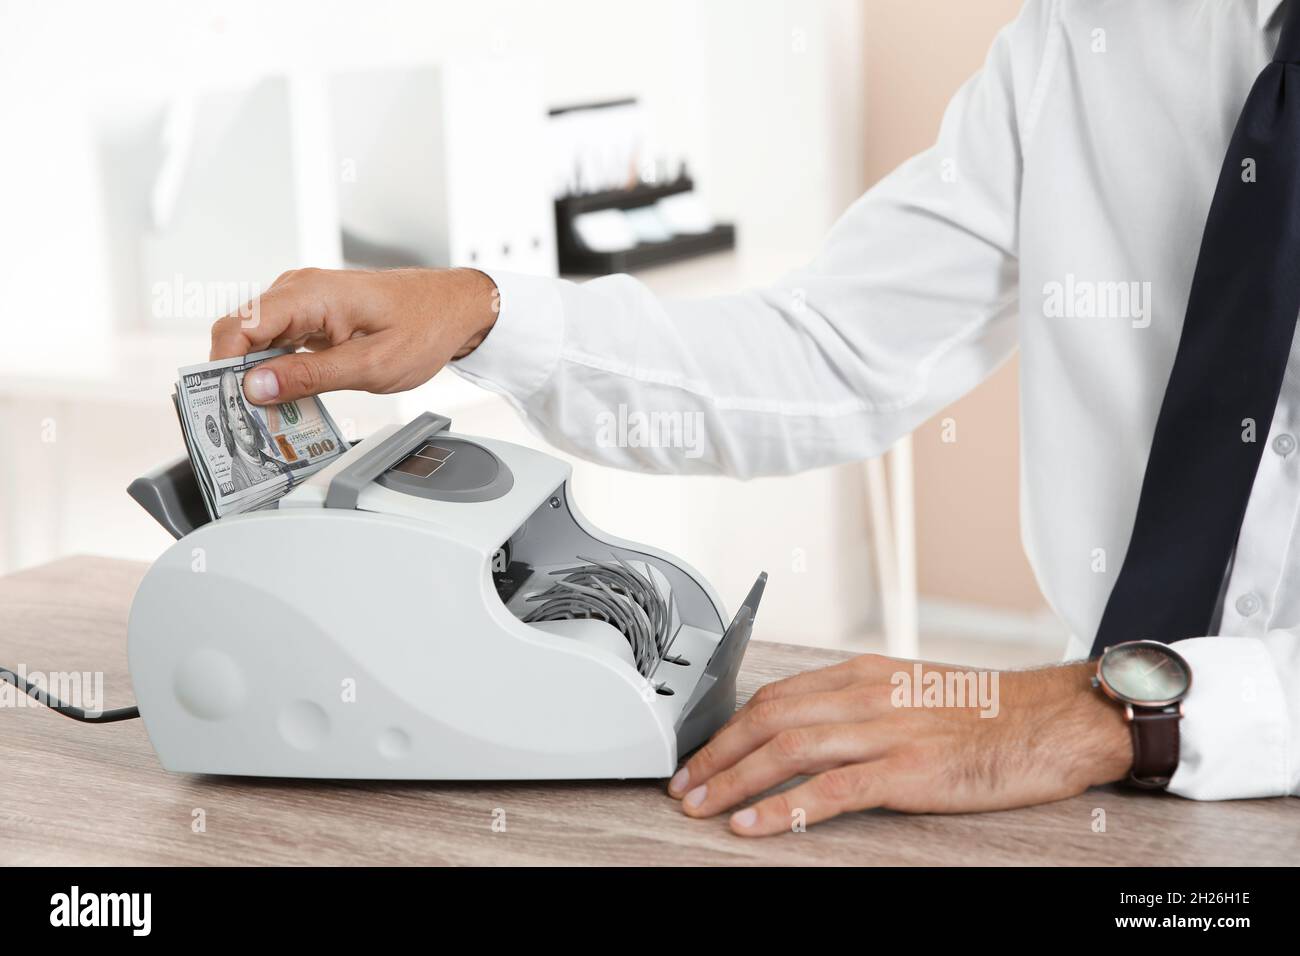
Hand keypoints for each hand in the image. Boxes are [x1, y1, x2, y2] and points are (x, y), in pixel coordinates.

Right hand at [209, 267, 499, 403]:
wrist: (454, 308)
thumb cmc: (424, 326)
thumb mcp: (370, 365)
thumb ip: (309, 376)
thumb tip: (255, 387)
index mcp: (309, 293)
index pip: (238, 326)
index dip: (222, 368)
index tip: (225, 405)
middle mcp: (298, 289)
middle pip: (238, 333)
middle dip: (234, 376)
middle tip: (244, 420)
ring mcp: (302, 300)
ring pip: (255, 340)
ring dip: (255, 376)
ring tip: (265, 415)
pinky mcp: (310, 315)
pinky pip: (276, 341)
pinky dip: (275, 369)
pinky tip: (284, 398)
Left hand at [667, 655, 1132, 835]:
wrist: (1050, 720)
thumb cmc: (985, 712)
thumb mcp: (910, 691)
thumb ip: (859, 703)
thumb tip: (809, 722)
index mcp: (863, 674)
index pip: (776, 694)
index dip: (730, 725)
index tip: (703, 751)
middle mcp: (865, 695)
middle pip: (768, 718)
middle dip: (717, 753)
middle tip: (684, 784)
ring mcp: (885, 731)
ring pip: (787, 749)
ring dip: (734, 779)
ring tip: (701, 806)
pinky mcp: (907, 771)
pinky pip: (831, 790)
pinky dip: (783, 807)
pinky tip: (753, 823)